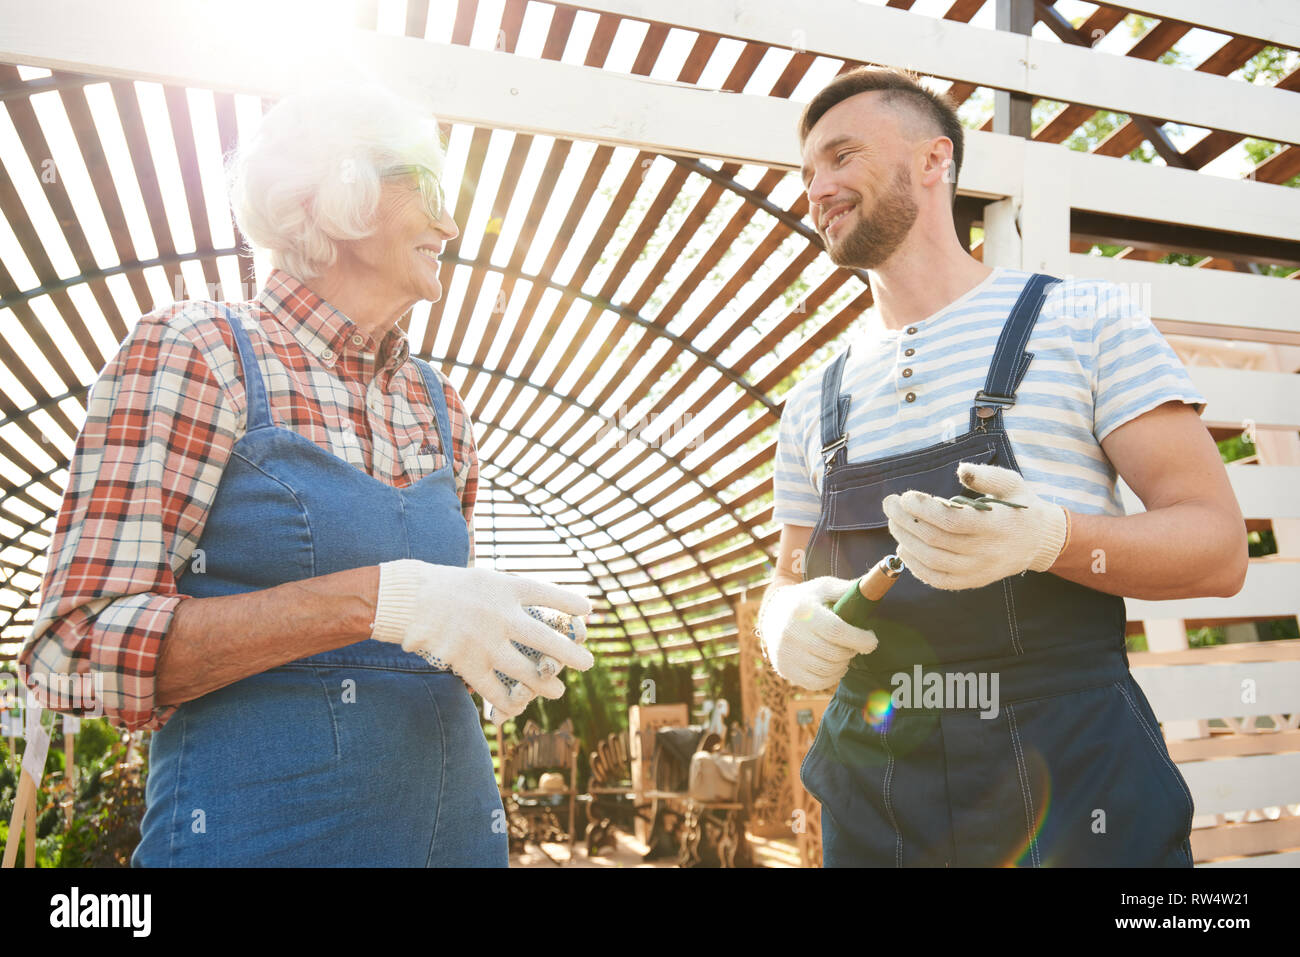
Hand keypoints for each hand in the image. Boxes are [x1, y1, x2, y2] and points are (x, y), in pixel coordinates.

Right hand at [370, 560, 593, 718]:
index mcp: (505, 588)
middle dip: (570, 655)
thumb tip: (543, 606)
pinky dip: (508, 701)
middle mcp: (499, 614)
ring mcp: (485, 641)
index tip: (588, 610)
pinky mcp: (468, 663)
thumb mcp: (486, 579)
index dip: (569, 603)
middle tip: (588, 664)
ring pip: (525, 671)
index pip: (545, 594)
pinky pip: (495, 690)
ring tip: (558, 691)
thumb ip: (512, 593)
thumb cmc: (452, 589)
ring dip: (546, 685)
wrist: (410, 600)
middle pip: (545, 639)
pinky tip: (519, 706)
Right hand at [757, 577, 877, 689]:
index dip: (860, 639)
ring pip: (827, 670)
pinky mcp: (784, 668)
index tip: (871, 640)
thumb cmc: (806, 599)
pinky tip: (834, 666)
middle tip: (856, 645)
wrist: (772, 612)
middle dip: (852, 651)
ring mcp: (785, 653)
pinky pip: (816, 682)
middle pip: (834, 653)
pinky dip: (830, 677)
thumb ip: (848, 589)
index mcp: (803, 610)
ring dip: (843, 665)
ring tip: (844, 654)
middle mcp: (791, 632)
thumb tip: (875, 585)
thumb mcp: (824, 587)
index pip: (837, 631)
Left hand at [882, 462, 1066, 590]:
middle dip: (906, 520)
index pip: (952, 520)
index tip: (905, 496)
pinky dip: (916, 567)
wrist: (1039, 542)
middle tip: (889, 505)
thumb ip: (986, 476)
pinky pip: (938, 580)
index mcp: (996, 524)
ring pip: (933, 560)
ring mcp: (979, 569)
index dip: (924, 509)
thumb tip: (961, 470)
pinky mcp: (973, 581)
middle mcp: (987, 550)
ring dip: (906, 541)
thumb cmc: (1020, 507)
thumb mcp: (1011, 483)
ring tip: (893, 523)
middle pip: (936, 539)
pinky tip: (904, 549)